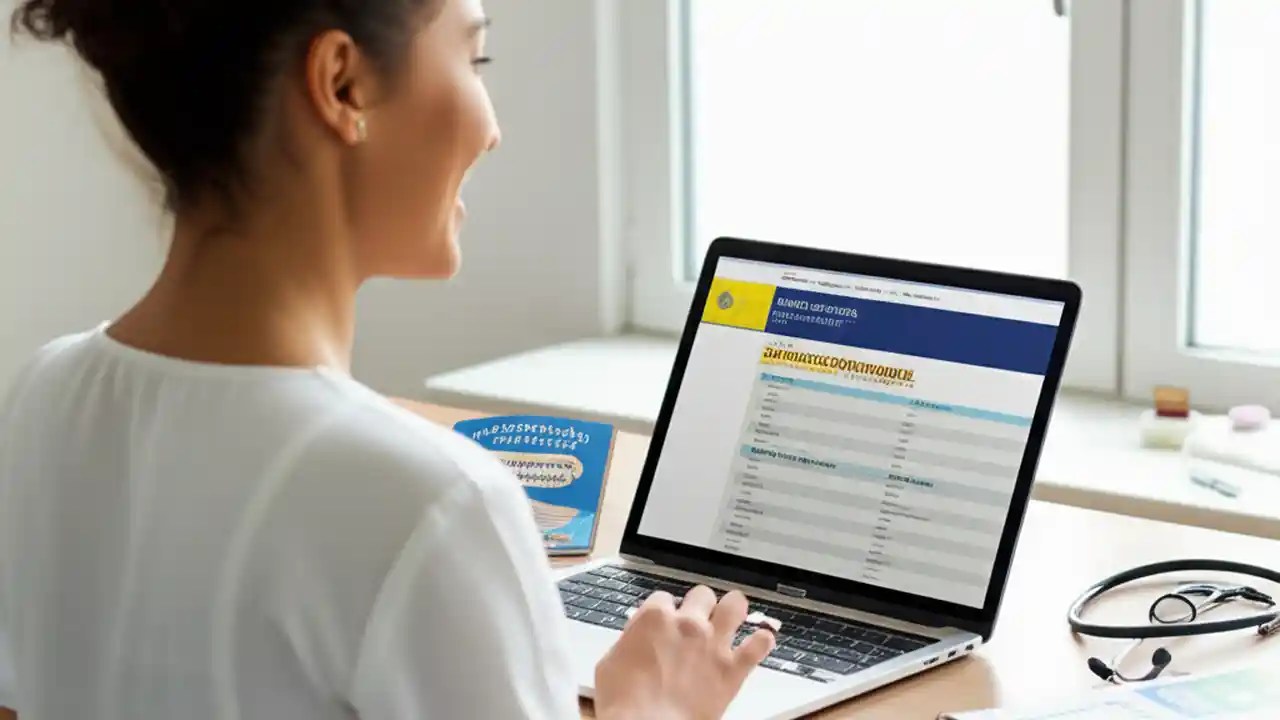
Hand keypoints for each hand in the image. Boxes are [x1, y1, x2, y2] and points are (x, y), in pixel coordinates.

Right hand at [594, 586, 775, 719]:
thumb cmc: (624, 705)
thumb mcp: (610, 664)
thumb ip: (630, 642)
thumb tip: (636, 640)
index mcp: (654, 619)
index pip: (663, 598)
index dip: (664, 611)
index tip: (665, 621)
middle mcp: (688, 625)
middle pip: (702, 595)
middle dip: (699, 605)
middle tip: (696, 618)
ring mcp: (713, 645)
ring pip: (735, 605)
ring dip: (734, 609)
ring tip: (733, 615)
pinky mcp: (732, 670)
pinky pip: (759, 645)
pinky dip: (762, 642)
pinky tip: (761, 641)